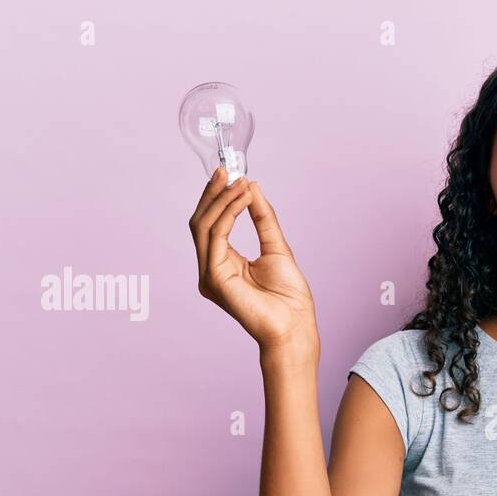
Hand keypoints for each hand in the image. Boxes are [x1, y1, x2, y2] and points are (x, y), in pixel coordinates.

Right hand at [189, 166, 318, 357]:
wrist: (295, 326)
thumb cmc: (289, 297)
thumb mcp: (276, 247)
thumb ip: (262, 218)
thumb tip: (251, 186)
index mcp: (222, 263)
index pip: (211, 223)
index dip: (217, 197)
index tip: (230, 173)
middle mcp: (210, 269)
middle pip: (201, 222)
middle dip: (213, 193)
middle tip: (227, 169)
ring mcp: (209, 275)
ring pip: (204, 226)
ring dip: (222, 200)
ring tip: (240, 182)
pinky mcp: (214, 279)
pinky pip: (216, 237)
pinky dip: (229, 213)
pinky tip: (243, 199)